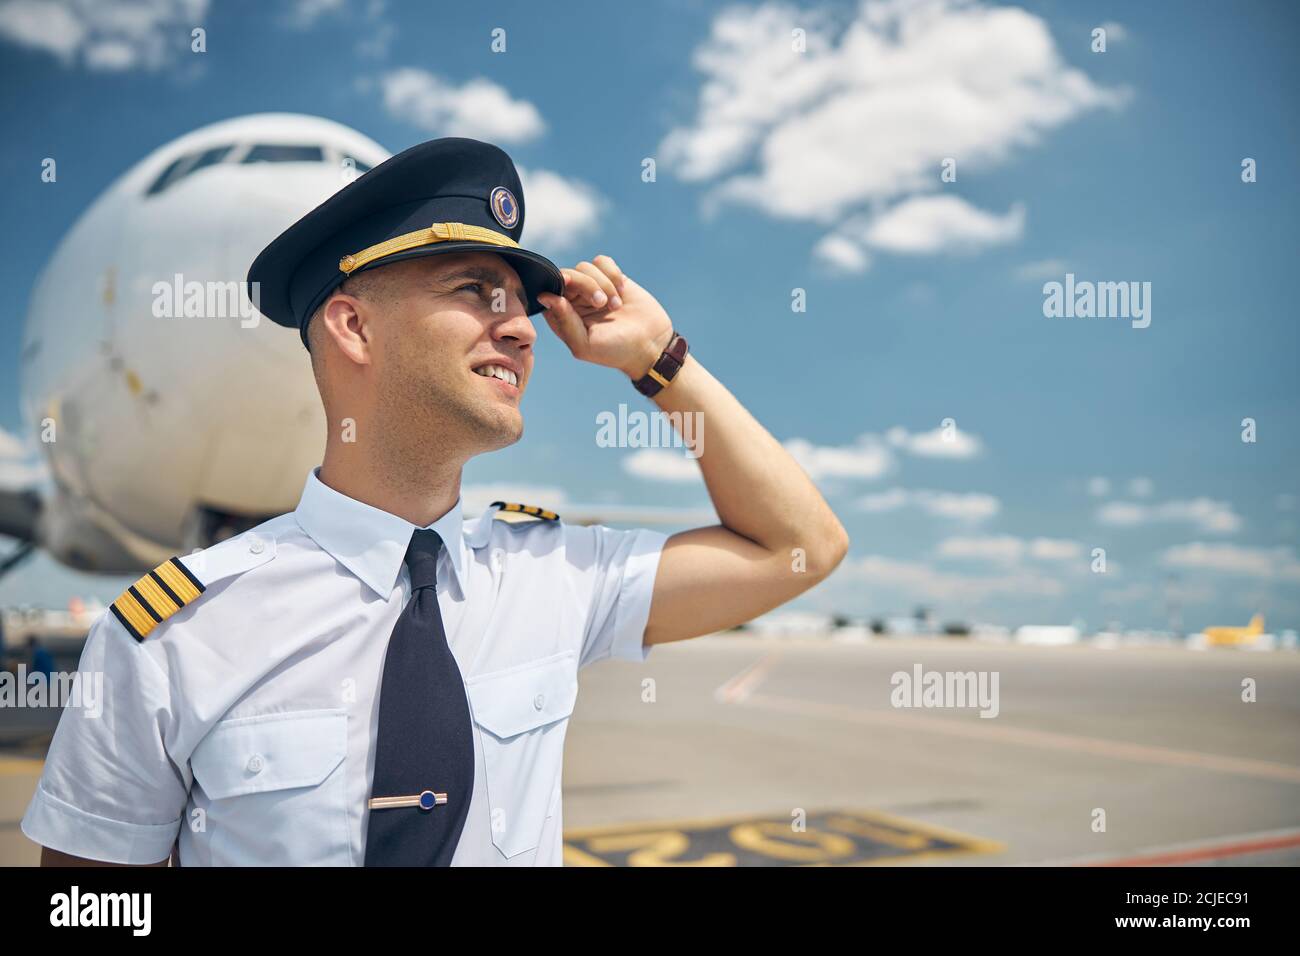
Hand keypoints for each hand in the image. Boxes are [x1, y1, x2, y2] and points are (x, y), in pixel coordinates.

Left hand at [537, 254, 673, 378]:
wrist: (651, 344)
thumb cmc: (615, 351)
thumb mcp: (585, 344)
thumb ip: (564, 321)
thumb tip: (544, 296)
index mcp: (562, 317)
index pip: (549, 291)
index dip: (558, 287)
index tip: (570, 292)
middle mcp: (574, 300)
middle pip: (567, 275)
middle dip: (585, 285)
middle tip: (601, 304)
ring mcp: (593, 287)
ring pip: (585, 267)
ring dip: (603, 284)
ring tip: (615, 306)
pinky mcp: (611, 278)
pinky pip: (602, 262)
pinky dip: (612, 273)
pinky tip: (621, 291)